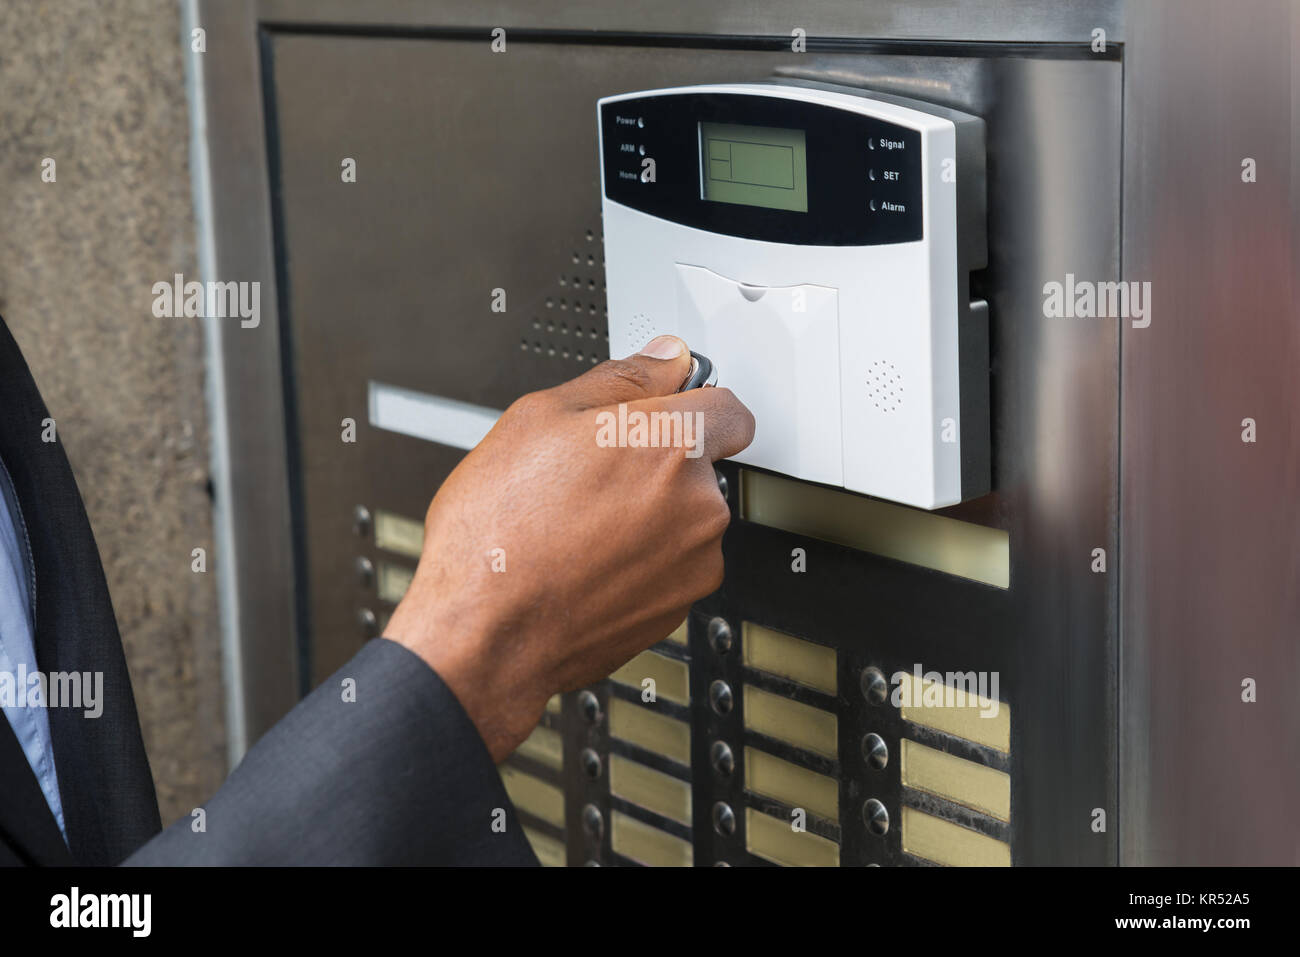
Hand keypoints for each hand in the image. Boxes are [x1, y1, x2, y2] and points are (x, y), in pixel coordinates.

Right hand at [384, 336, 754, 760]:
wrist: (484, 634)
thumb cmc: (499, 534)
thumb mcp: (539, 418)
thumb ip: (619, 380)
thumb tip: (663, 359)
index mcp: (671, 444)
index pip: (729, 408)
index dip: (695, 404)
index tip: (669, 409)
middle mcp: (698, 505)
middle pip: (700, 466)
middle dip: (656, 464)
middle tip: (591, 473)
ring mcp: (693, 562)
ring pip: (684, 520)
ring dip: (647, 516)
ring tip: (576, 524)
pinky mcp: (678, 607)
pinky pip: (669, 567)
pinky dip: (638, 561)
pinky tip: (584, 560)